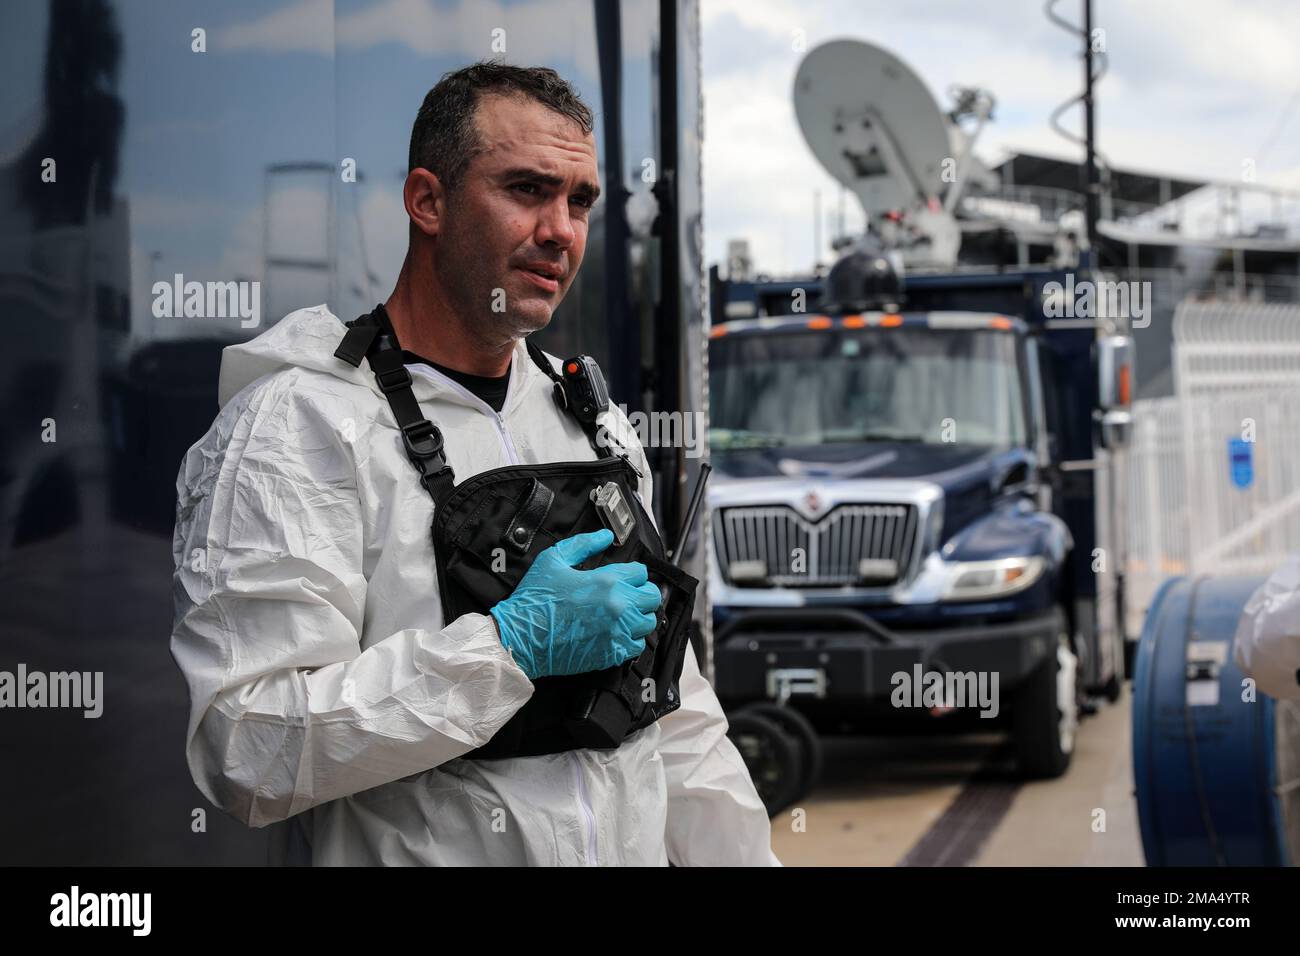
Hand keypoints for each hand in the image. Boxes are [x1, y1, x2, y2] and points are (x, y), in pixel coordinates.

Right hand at [489, 528, 661, 678]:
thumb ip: (583, 544)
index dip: (632, 573)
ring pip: (648, 622)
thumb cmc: (534, 600)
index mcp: (606, 581)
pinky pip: (637, 645)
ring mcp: (617, 631)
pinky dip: (631, 639)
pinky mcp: (612, 653)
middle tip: (627, 595)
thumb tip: (605, 536)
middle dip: (642, 593)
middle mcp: (617, 606)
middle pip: (652, 596)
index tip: (623, 578)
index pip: (641, 572)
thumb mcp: (553, 559)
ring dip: (639, 616)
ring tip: (622, 615)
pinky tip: (616, 633)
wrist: (522, 637)